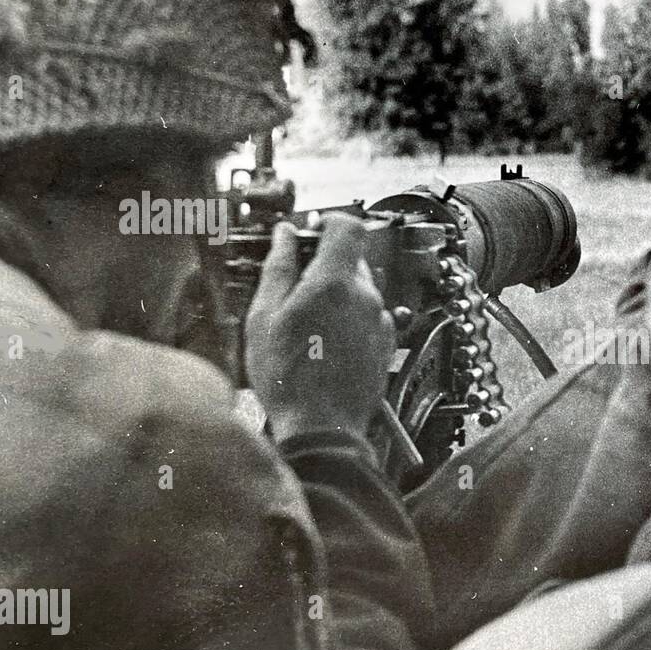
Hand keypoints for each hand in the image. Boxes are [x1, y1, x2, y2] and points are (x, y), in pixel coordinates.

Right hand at [244, 214, 394, 446]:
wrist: (321, 427)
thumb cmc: (288, 377)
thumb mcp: (264, 316)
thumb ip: (277, 268)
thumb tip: (284, 236)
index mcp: (334, 282)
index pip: (349, 226)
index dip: (329, 222)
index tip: (311, 231)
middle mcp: (365, 297)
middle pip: (353, 257)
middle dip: (325, 262)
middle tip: (295, 282)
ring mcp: (379, 321)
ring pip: (362, 287)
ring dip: (337, 291)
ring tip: (307, 319)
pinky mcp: (386, 343)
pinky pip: (369, 315)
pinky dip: (351, 316)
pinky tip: (326, 338)